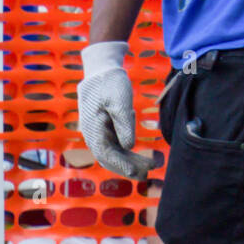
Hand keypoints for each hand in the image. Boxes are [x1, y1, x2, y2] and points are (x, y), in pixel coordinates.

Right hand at [77, 41, 158, 179]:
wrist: (102, 70)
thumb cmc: (110, 83)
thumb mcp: (119, 100)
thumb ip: (123, 124)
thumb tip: (129, 146)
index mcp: (93, 128)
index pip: (106, 153)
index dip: (120, 164)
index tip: (135, 172)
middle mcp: (93, 135)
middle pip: (110, 158)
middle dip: (129, 167)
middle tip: (149, 173)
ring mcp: (99, 134)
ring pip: (115, 155)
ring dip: (131, 163)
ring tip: (150, 167)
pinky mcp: (107, 131)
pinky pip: (117, 148)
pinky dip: (129, 155)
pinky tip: (143, 157)